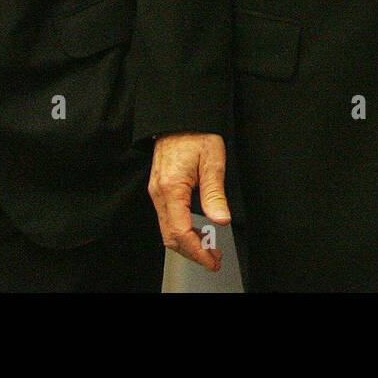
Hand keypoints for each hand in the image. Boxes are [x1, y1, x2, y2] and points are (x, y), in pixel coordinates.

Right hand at [148, 132, 230, 270]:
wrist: (179, 116)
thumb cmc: (196, 133)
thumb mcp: (212, 159)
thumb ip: (215, 192)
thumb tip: (221, 220)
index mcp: (171, 188)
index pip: (180, 232)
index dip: (197, 251)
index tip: (212, 260)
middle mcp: (159, 193)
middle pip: (170, 237)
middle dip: (192, 253)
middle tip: (214, 258)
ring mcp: (156, 191)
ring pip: (167, 230)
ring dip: (187, 244)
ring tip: (208, 247)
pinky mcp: (159, 189)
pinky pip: (166, 218)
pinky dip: (181, 231)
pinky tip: (197, 231)